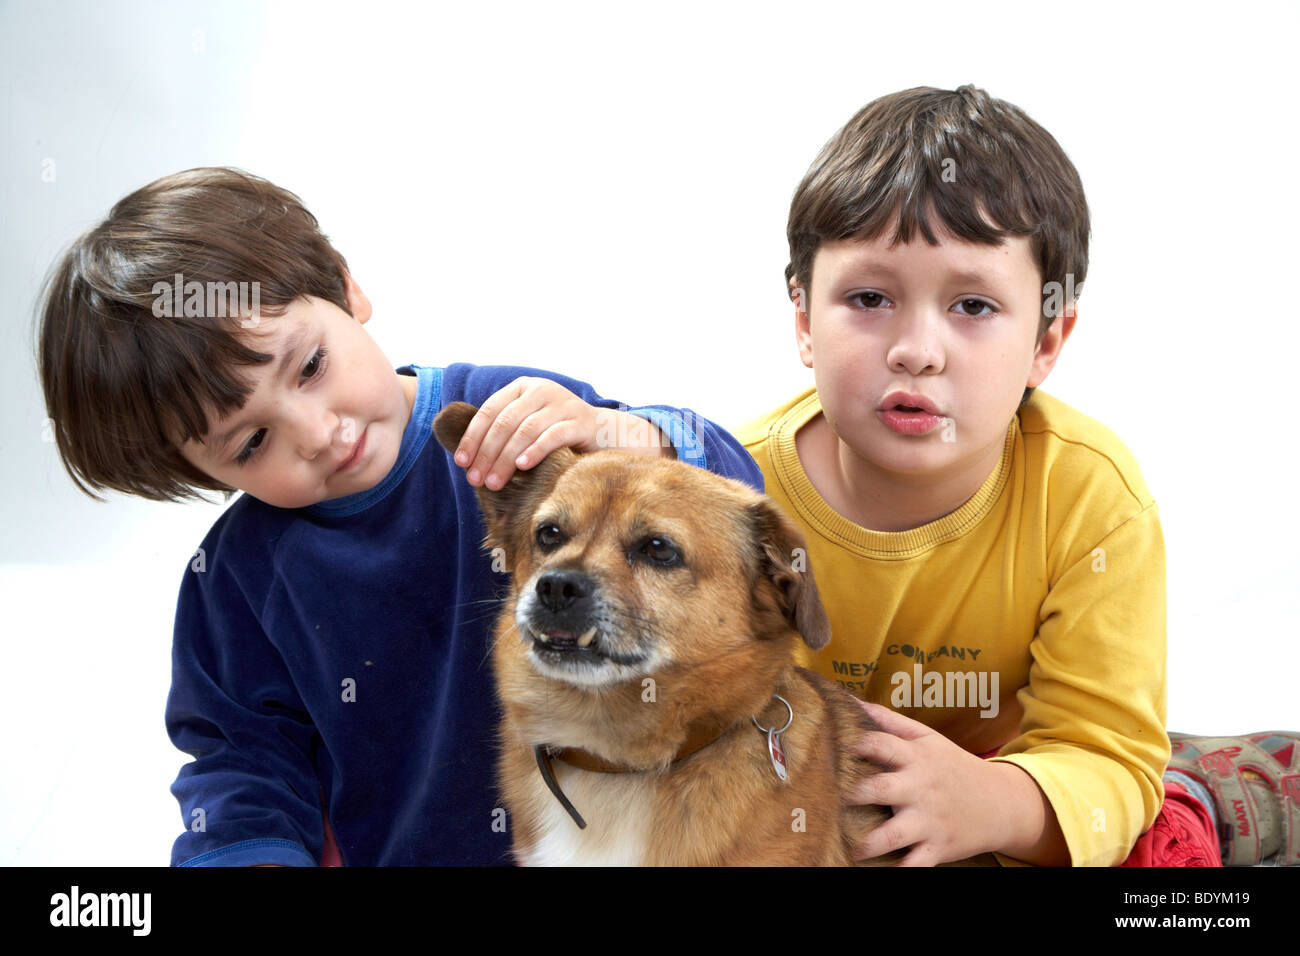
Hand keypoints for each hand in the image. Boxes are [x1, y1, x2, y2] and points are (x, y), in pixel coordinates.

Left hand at [451, 377, 669, 489]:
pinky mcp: (580, 421)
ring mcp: (563, 403)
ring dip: (505, 459)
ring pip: (526, 430)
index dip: (473, 436)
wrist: (601, 434)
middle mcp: (541, 390)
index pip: (490, 410)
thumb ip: (501, 432)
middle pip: (506, 422)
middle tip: (477, 480)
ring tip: (494, 482)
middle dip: (487, 453)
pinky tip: (522, 467)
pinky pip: (553, 436)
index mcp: (522, 387)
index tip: (462, 462)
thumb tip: (465, 458)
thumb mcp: (526, 425)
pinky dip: (535, 451)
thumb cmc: (554, 434)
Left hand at [848, 700, 1013, 865]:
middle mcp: (920, 788)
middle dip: (854, 794)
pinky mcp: (937, 848)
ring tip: (848, 847)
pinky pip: (916, 864)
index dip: (857, 743)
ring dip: (868, 843)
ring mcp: (928, 820)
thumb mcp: (927, 738)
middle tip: (828, 798)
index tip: (832, 745)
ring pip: (893, 834)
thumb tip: (850, 699)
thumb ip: (888, 720)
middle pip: (881, 788)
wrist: (1001, 803)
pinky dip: (901, 870)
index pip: (882, 744)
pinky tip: (881, 870)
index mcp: (915, 758)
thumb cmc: (953, 767)